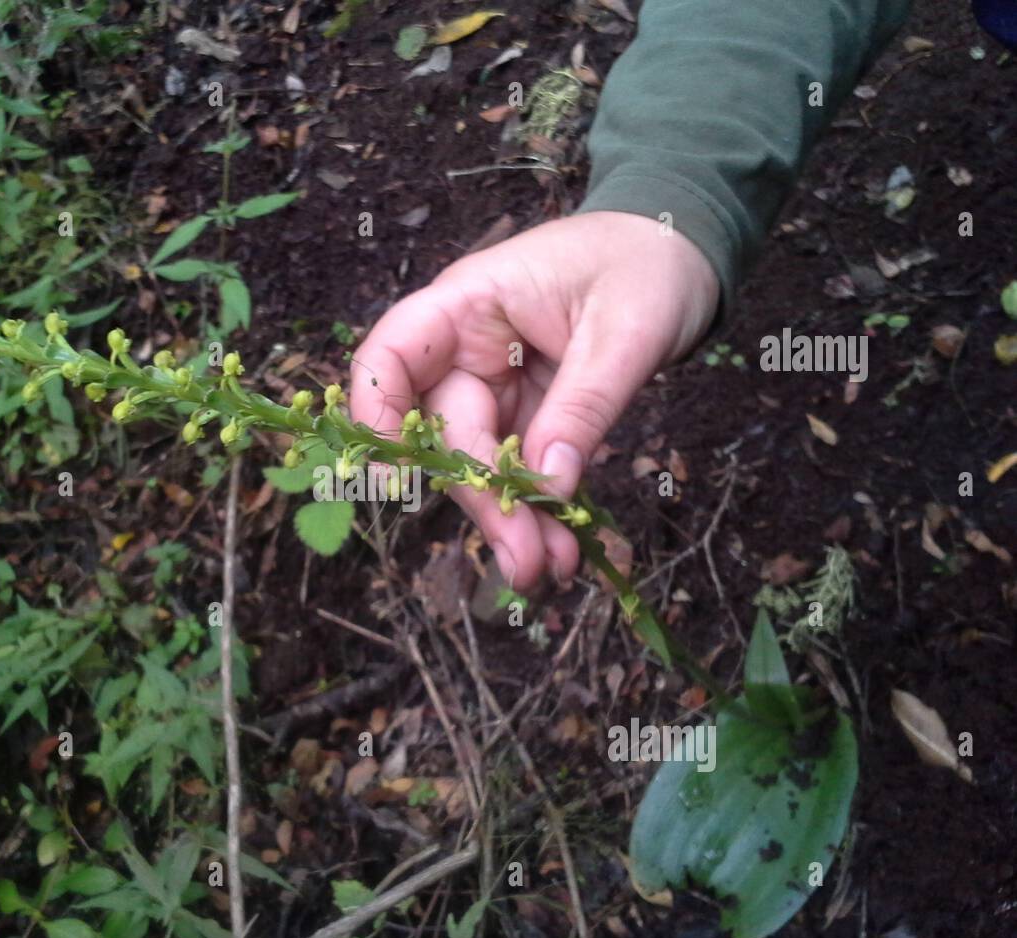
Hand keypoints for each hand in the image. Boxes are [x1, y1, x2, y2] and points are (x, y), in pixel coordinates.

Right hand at [349, 211, 718, 590]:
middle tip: (527, 563)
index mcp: (471, 302)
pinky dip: (534, 509)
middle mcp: (466, 346)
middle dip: (482, 501)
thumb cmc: (647, 264)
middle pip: (445, 434)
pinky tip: (559, 548)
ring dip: (510, 520)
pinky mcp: (523, 412)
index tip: (394, 479)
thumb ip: (582, 407)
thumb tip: (546, 485)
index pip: (392, 357)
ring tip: (550, 569)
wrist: (679, 250)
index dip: (377, 416)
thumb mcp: (627, 333)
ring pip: (478, 464)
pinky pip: (514, 469)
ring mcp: (492, 382)